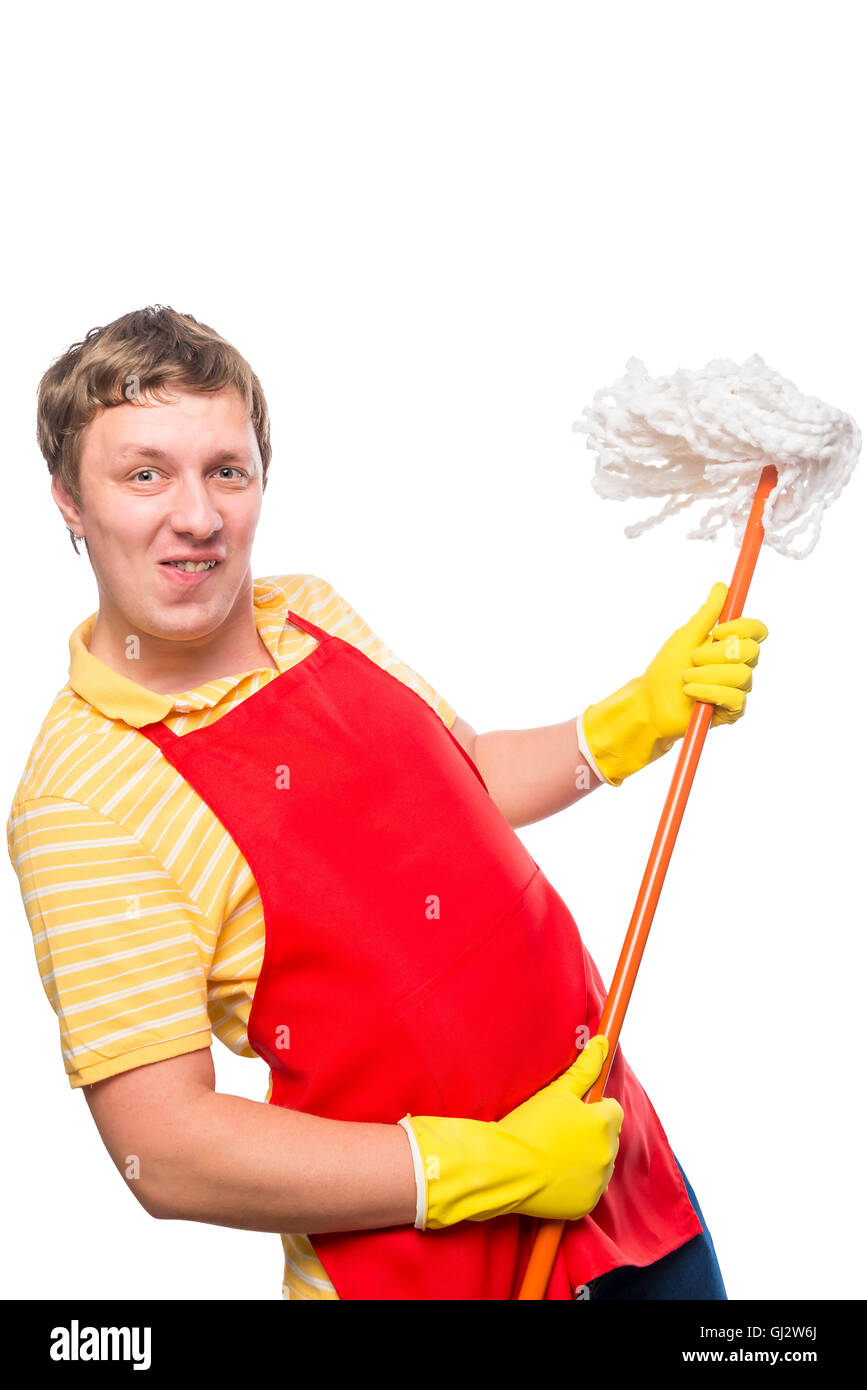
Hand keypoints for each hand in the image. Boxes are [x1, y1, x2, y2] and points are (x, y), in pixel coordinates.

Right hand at [403, 1035, 622, 1228]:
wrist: (504, 1168)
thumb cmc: (527, 1126)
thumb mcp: (556, 1092)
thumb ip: (584, 1068)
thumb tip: (602, 1043)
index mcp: (603, 1123)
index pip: (613, 1111)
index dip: (593, 1109)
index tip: (572, 1113)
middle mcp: (607, 1154)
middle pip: (608, 1139)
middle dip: (591, 1134)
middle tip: (558, 1133)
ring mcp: (598, 1182)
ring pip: (599, 1164)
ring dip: (586, 1159)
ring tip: (554, 1154)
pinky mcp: (586, 1205)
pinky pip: (588, 1189)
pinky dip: (576, 1184)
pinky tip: (554, 1175)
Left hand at [642, 581, 768, 735]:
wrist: (651, 702)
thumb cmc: (666, 668)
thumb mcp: (685, 637)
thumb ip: (707, 614)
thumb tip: (722, 586)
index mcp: (729, 644)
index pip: (756, 630)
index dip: (742, 628)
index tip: (717, 631)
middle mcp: (738, 664)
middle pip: (751, 651)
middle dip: (717, 654)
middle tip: (693, 658)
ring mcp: (737, 688)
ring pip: (742, 676)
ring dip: (707, 675)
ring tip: (686, 678)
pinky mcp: (732, 710)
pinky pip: (735, 698)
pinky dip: (709, 692)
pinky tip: (690, 692)